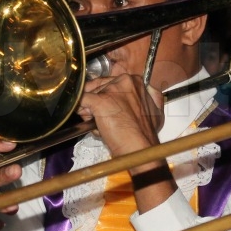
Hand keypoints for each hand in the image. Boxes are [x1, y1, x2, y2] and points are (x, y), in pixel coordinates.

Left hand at [78, 74, 172, 212]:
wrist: (139, 149)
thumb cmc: (145, 135)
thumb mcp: (152, 110)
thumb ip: (139, 99)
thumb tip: (127, 101)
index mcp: (137, 81)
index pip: (112, 82)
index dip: (104, 94)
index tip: (102, 104)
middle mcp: (126, 81)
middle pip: (99, 86)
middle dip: (94, 99)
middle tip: (93, 115)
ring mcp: (113, 90)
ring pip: (90, 92)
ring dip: (88, 107)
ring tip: (93, 121)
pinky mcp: (100, 101)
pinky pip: (81, 99)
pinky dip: (78, 108)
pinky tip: (82, 116)